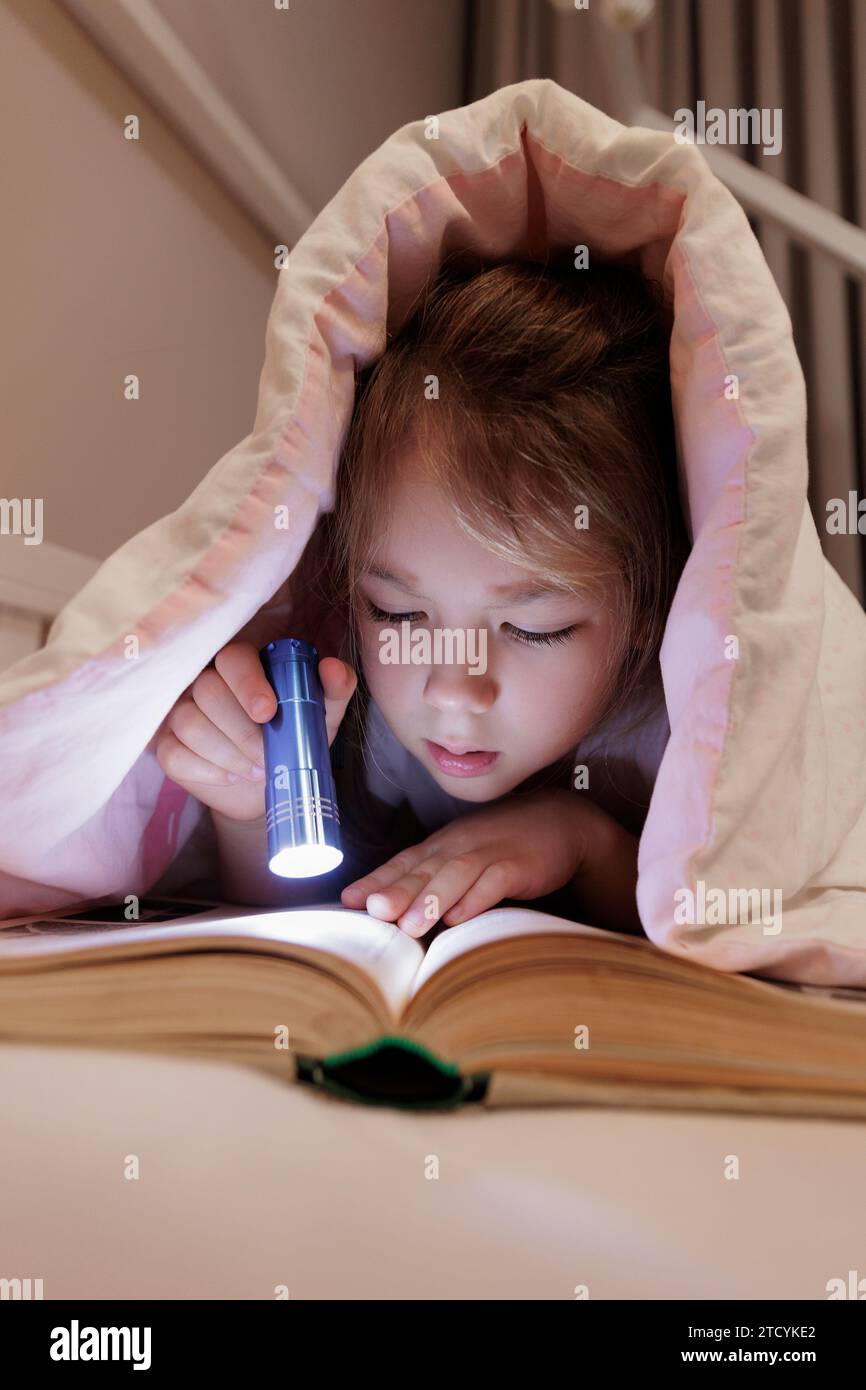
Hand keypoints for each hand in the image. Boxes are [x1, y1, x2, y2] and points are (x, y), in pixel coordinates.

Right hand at [155, 641, 356, 821]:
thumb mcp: (320, 715)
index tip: (268, 712)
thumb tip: (332, 669)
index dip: (248, 683)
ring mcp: (179, 712)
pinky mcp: (166, 745)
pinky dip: (207, 770)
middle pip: (208, 691)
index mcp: (240, 665)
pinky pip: (174, 753)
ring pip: (190, 723)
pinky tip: (230, 777)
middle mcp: (203, 681)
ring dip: (228, 753)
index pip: (233, 658)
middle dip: (242, 731)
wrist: (268, 785)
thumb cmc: (292, 739)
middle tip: (268, 757)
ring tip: (257, 770)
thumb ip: (335, 688)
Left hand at [339, 788, 600, 936]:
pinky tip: (459, 917)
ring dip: (431, 900)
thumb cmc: (501, 843)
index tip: (348, 901)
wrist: (559, 822)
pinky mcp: (517, 865)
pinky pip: (494, 881)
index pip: (403, 863)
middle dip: (397, 891)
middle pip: (423, 870)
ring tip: (409, 927)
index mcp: (441, 845)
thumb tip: (387, 907)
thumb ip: (430, 877)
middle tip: (373, 911)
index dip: (376, 881)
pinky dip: (476, 899)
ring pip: (455, 875)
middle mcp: (459, 846)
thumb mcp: (461, 854)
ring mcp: (488, 853)